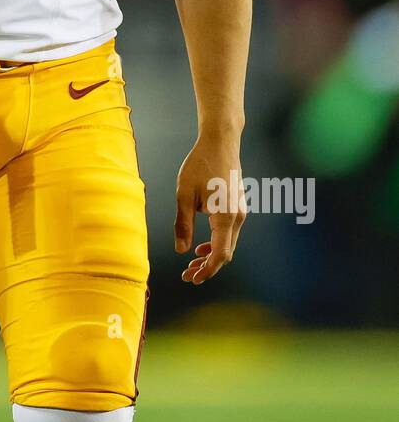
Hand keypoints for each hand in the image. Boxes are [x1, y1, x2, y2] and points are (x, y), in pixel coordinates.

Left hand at [174, 135, 246, 283]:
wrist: (220, 142)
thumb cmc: (200, 165)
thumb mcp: (184, 195)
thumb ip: (183, 224)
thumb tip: (181, 250)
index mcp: (226, 217)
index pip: (220, 254)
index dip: (207, 271)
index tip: (192, 279)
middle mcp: (238, 217)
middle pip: (225, 253)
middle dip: (207, 267)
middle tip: (186, 275)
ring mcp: (240, 211)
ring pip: (228, 243)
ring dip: (211, 256)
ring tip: (191, 264)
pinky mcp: (237, 206)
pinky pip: (229, 233)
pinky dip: (216, 243)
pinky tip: (201, 246)